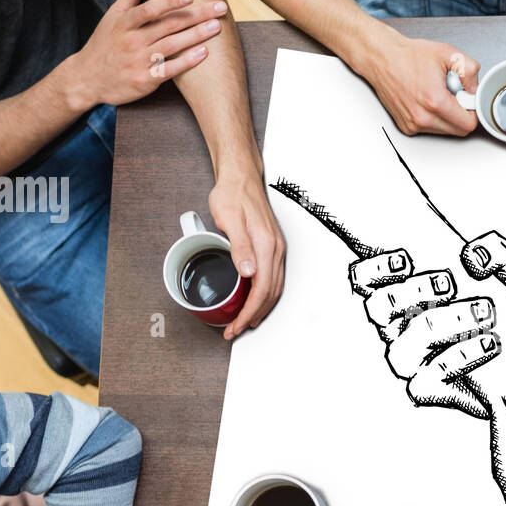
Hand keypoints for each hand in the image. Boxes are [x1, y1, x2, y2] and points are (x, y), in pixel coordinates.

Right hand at [66, 0, 225, 110]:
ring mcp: (138, 62)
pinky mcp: (144, 81)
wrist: (87, 79)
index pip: (149, 9)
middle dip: (196, 15)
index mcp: (124, 23)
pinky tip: (204, 53)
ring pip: (172, 46)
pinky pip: (169, 70)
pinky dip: (186, 62)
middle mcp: (132, 41)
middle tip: (220, 7)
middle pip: (168, 26)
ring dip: (197, 36)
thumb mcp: (113, 15)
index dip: (169, 2)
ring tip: (217, 26)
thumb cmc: (105, 43)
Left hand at [210, 174, 286, 335]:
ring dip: (260, 308)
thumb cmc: (232, 194)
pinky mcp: (271, 247)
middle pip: (270, 294)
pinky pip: (273, 278)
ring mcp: (276, 248)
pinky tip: (253, 300)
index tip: (236, 325)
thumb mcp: (230, 218)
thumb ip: (240, 246)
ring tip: (245, 321)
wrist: (241, 176)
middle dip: (253, 316)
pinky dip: (264, 295)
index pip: (261, 289)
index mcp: (265, 245)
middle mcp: (275, 249)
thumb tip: (249, 273)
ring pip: (274, 288)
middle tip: (235, 329)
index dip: (248, 312)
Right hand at [362, 32, 480, 135]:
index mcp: (435, 101)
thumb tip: (474, 89)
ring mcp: (413, 124)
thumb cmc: (408, 56)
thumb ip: (470, 70)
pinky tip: (427, 100)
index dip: (473, 111)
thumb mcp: (448, 54)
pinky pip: (430, 130)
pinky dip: (434, 118)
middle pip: (459, 131)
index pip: (468, 124)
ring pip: (445, 132)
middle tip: (454, 95)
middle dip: (461, 114)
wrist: (382, 59)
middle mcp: (422, 117)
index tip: (468, 100)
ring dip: (447, 117)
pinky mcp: (406, 127)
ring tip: (438, 95)